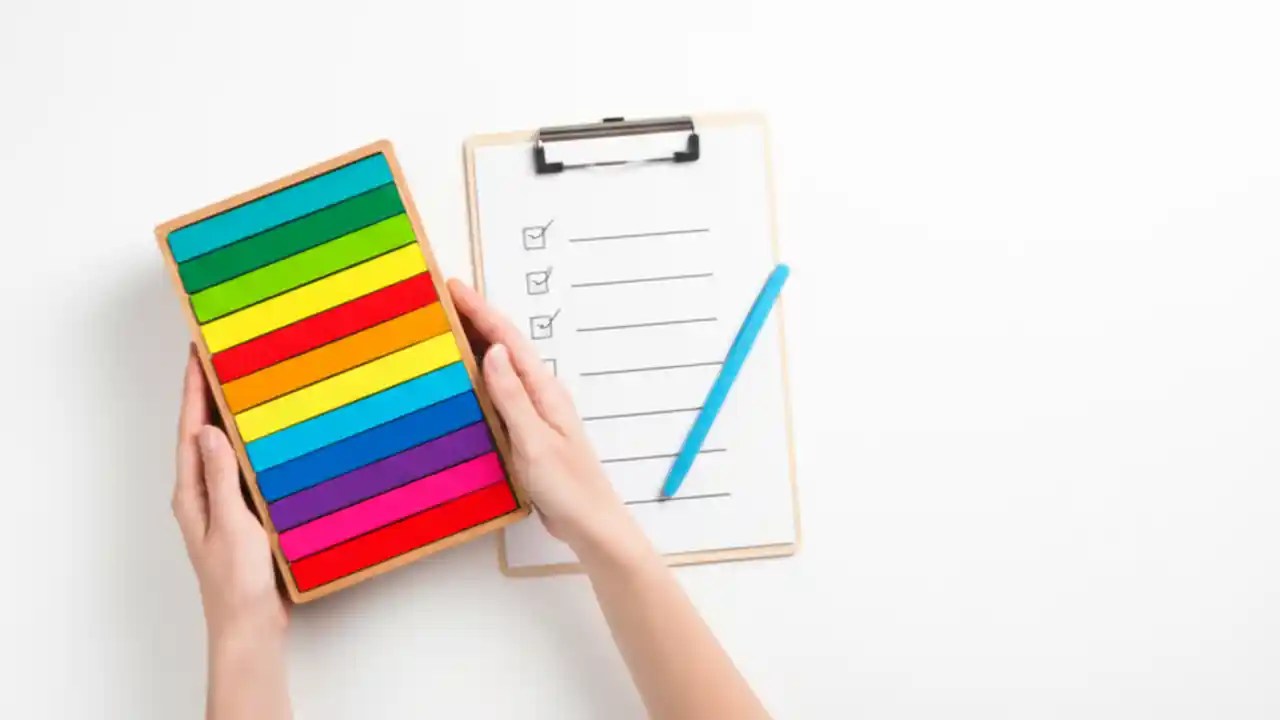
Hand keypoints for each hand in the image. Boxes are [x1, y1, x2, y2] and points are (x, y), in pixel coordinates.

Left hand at [172, 347, 286, 644]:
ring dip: (230, 415)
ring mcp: (221, 504)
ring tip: (245, 383)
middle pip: (202, 432)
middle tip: (223, 355)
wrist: (248, 624)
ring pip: (223, 448)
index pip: (190, 428)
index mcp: (192, 492)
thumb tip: (210, 428)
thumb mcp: (231, 523)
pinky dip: (250, 444)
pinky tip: (267, 436)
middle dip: (209, 393)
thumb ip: (221, 476)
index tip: (199, 352)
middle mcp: (201, 493)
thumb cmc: (236, 582)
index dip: (194, 388)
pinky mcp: (241, 514)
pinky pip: (242, 467)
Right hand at [449, 279, 642, 554]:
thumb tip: (493, 350)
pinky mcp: (525, 431)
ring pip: (498, 369)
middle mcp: (539, 394)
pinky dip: (477, 380)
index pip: (508, 339)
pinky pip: (497, 395)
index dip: (480, 310)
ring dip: (473, 347)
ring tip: (442, 330)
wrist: (589, 522)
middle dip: (473, 320)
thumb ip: (513, 397)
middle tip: (438, 301)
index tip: (452, 287)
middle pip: (502, 347)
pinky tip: (460, 382)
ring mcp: (533, 412)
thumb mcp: (535, 441)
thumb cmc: (567, 485)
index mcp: (544, 390)